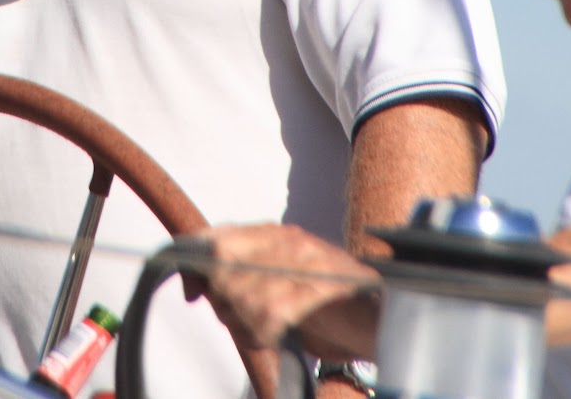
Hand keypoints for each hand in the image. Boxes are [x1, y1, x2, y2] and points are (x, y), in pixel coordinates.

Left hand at [192, 224, 379, 358]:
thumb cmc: (326, 307)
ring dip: (246, 323)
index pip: (219, 237)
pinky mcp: (316, 291)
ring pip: (242, 294)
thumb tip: (197, 284)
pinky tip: (277, 335)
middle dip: (224, 302)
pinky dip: (264, 333)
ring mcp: (304, 263)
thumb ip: (242, 275)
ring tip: (265, 329)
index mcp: (277, 235)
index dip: (196, 263)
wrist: (379, 322)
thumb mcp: (280, 282)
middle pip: (224, 267)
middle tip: (242, 318)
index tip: (191, 293)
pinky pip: (266, 315)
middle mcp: (288, 242)